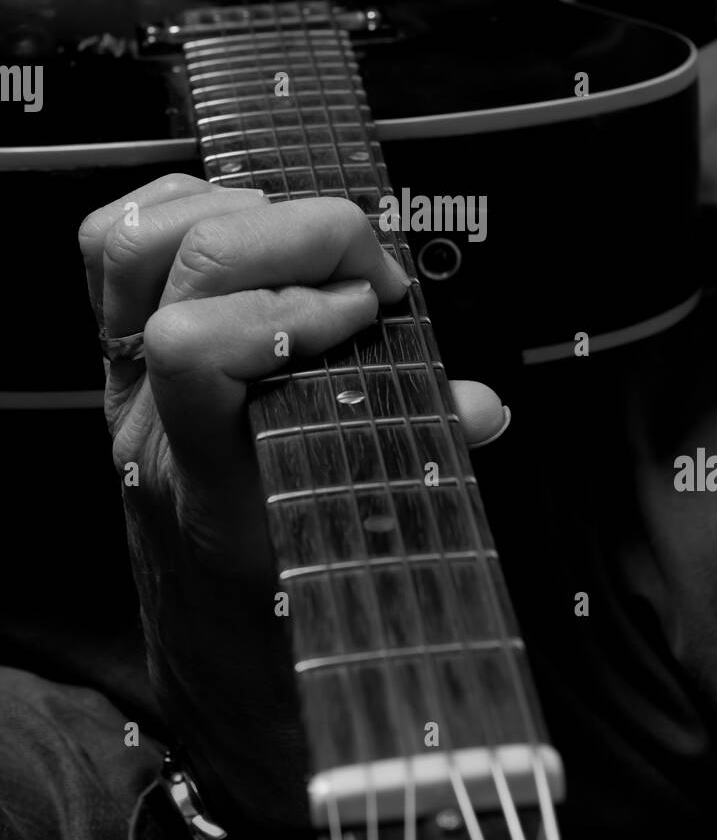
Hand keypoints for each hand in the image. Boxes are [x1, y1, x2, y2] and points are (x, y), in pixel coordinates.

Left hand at [79, 174, 506, 826]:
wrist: (215, 634)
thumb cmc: (288, 592)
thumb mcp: (366, 546)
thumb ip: (425, 467)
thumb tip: (481, 407)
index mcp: (207, 472)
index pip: (197, 349)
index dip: (290, 308)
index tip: (370, 311)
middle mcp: (147, 415)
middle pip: (184, 269)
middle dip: (297, 235)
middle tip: (368, 265)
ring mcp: (122, 376)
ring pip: (128, 246)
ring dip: (235, 211)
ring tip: (308, 239)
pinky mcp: (120, 347)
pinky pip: (112, 243)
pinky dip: (183, 205)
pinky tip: (246, 223)